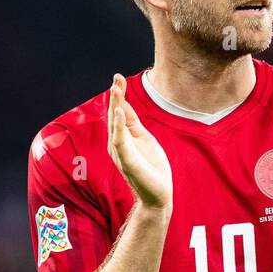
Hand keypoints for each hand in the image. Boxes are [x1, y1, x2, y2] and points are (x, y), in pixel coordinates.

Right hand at [107, 73, 172, 209]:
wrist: (158, 194)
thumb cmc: (151, 167)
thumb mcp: (144, 138)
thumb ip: (133, 123)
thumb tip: (123, 104)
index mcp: (122, 137)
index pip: (119, 112)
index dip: (119, 94)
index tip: (118, 77)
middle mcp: (117, 143)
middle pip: (114, 115)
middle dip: (116, 96)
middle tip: (116, 78)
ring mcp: (121, 152)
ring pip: (115, 126)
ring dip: (115, 107)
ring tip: (116, 90)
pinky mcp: (127, 161)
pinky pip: (120, 141)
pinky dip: (118, 127)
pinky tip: (119, 113)